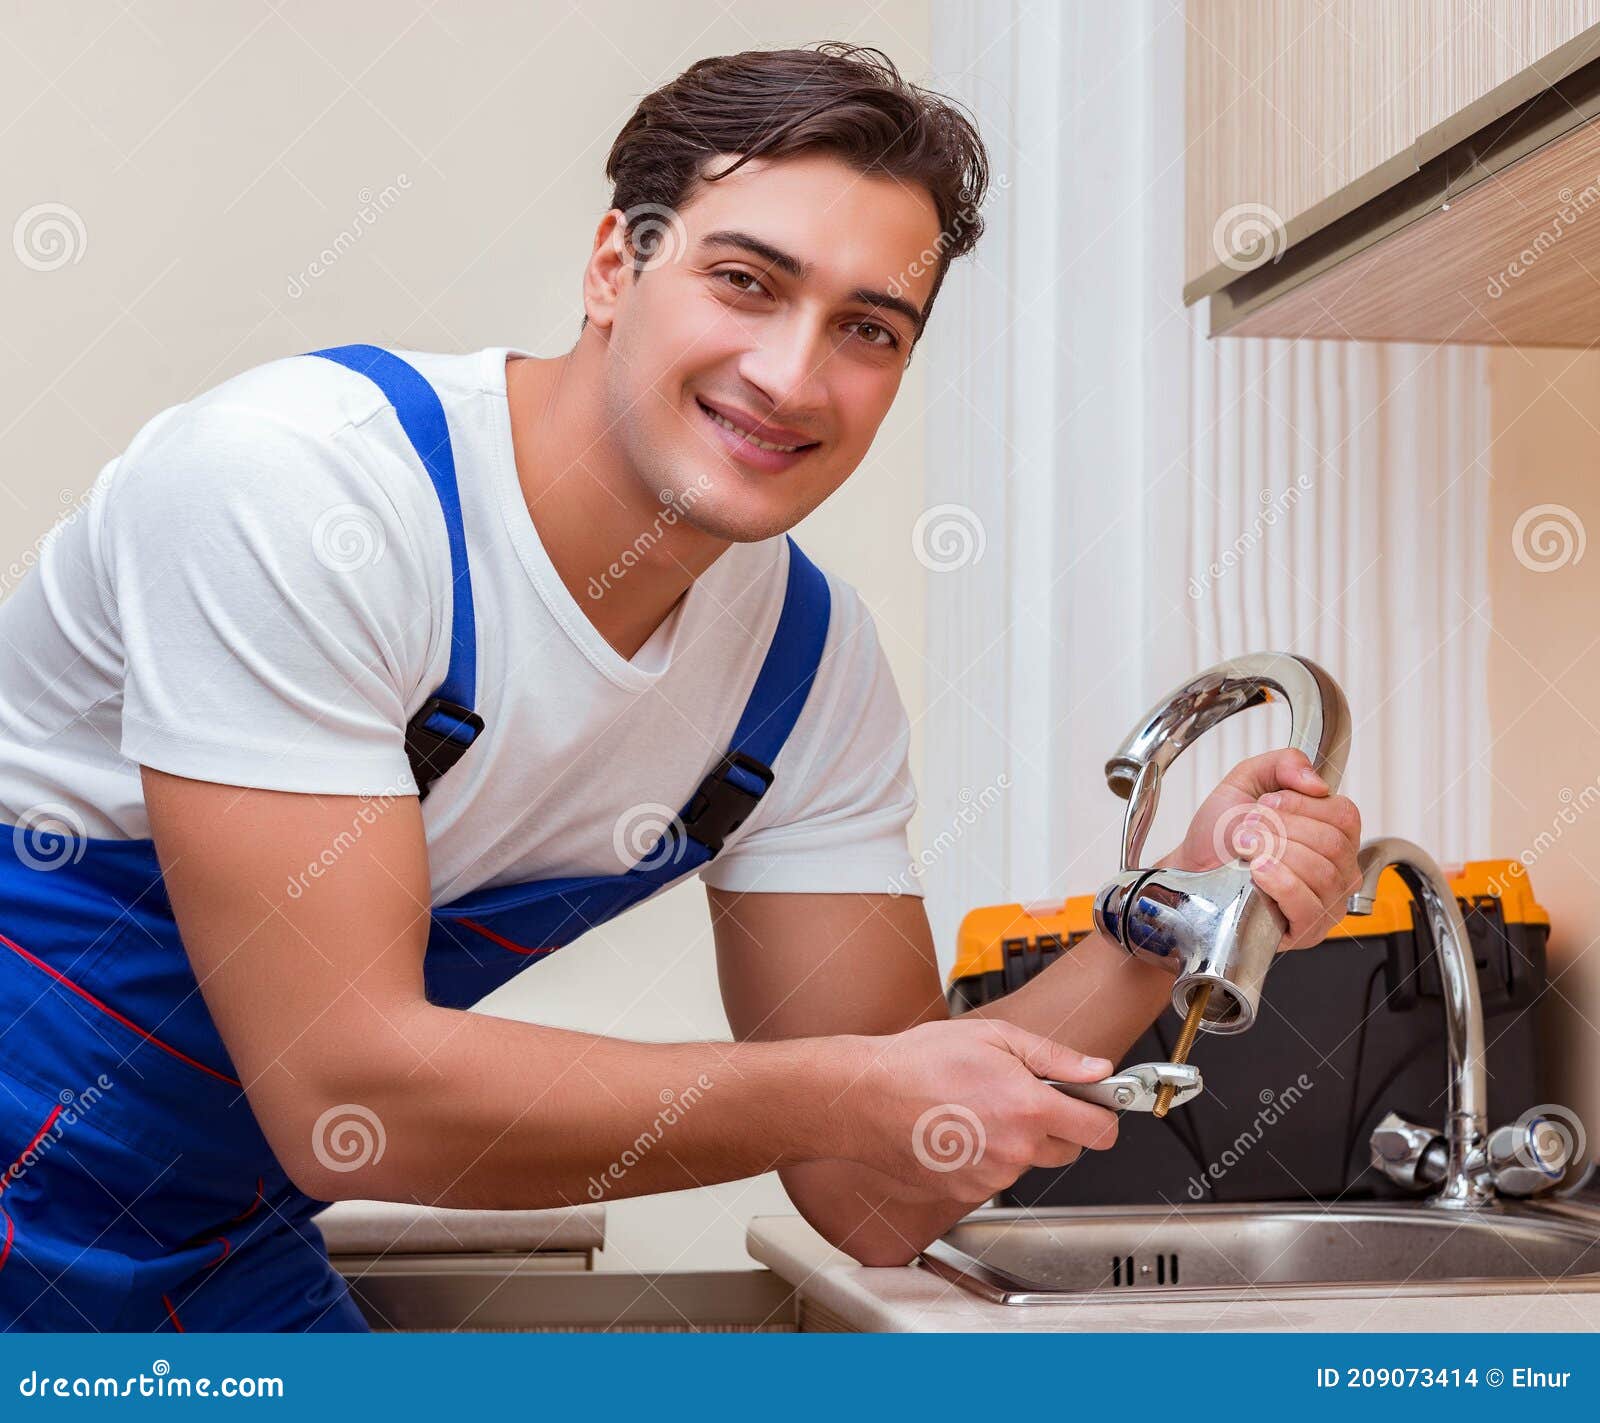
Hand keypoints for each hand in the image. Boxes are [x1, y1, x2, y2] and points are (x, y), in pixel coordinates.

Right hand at [833, 1019, 1119, 1206]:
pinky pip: (995, 1174)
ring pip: (1027, 1161)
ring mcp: (990, 1177)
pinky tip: (959, 1128)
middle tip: (1021, 1094)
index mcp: (1028, 1109)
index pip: (1100, 1131)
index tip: (1099, 1104)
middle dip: (1056, 1123)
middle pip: (1068, 1150)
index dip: (1104, 1114)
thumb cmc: (917, 1062)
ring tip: (977, 1107)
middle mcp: (1015, 1151)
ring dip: (1016, 1139)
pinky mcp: (966, 1193)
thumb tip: (1096, 1070)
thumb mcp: (993, 1037)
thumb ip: (1054, 1056)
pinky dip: (986, 1155)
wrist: (863, 1098)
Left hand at [1164, 747, 1361, 951]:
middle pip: (1332, 843)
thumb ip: (1284, 764)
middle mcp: (1338, 869)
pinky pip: (1311, 908)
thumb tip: (1316, 781)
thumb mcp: (1247, 782)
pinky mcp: (1307, 930)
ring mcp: (1326, 903)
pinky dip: (1282, 883)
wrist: (1191, 870)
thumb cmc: (1221, 834)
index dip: (1302, 805)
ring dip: (1275, 853)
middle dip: (1281, 829)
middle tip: (1248, 829)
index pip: (1345, 815)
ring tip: (1245, 849)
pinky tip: (1258, 872)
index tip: (1266, 804)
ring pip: (1322, 873)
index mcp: (1333, 833)